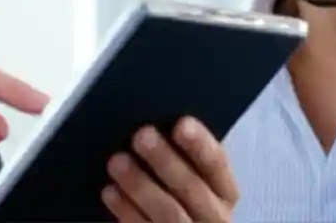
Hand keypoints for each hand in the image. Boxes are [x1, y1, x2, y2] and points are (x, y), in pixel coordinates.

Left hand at [102, 117, 237, 222]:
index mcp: (224, 190)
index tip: (182, 124)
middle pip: (192, 188)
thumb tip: (157, 122)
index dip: (200, 144)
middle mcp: (213, 215)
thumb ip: (183, 155)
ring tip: (118, 161)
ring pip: (169, 212)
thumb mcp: (191, 174)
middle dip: (166, 161)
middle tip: (142, 136)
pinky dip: (126, 210)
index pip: (216, 163)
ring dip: (142, 185)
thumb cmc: (179, 192)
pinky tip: (111, 191)